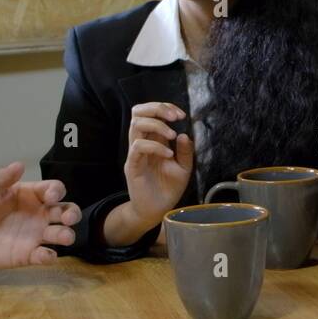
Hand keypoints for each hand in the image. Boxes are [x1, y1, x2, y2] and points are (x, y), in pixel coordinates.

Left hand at [0, 162, 80, 267]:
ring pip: (61, 234)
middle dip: (72, 214)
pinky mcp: (28, 255)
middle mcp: (39, 215)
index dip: (57, 191)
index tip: (50, 197)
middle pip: (66, 212)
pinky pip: (45, 256)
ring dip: (66, 235)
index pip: (54, 190)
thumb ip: (1, 178)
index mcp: (31, 195)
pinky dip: (49, 256)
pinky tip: (44, 255)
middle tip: (67, 218)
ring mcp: (35, 236)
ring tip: (63, 237)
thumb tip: (20, 164)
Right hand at [124, 102, 194, 224]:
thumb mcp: (183, 168)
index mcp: (153, 140)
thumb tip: (184, 134)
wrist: (157, 210)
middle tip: (174, 117)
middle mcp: (142, 143)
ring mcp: (135, 154)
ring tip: (172, 136)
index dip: (164, 108)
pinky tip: (169, 155)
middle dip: (157, 108)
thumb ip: (185, 151)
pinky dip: (155, 146)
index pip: (150, 113)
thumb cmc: (168, 188)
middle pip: (138, 112)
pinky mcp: (132, 166)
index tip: (181, 115)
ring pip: (136, 125)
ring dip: (157, 125)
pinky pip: (138, 147)